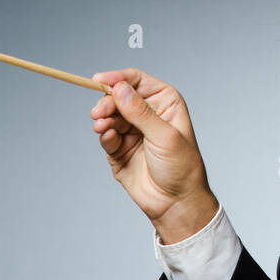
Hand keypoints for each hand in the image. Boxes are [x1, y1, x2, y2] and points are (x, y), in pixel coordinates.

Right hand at [89, 67, 217, 242]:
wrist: (175, 202)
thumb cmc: (181, 167)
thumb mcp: (164, 136)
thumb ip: (140, 112)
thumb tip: (119, 89)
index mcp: (165, 102)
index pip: (137, 80)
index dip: (118, 78)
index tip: (99, 80)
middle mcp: (148, 113)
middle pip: (119, 96)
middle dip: (107, 102)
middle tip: (98, 113)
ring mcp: (133, 130)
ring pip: (109, 115)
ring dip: (103, 119)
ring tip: (102, 127)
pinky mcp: (120, 148)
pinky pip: (106, 135)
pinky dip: (105, 135)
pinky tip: (109, 138)